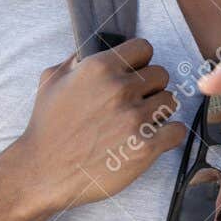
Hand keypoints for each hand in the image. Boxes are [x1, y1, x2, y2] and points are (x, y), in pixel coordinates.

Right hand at [13, 37, 187, 215]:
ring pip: (170, 101)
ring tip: (140, 123)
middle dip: (151, 87)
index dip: (140, 62)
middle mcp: (120, 89)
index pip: (144, 48)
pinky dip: (168, 135)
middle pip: (161, 74)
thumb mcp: (51, 80)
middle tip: (136, 103)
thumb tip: (91, 48)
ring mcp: (135, 118)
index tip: (134, 75)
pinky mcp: (145, 147)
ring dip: (159, 112)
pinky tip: (152, 140)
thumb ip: (75, 60)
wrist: (43, 172)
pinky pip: (177, 130)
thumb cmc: (46, 127)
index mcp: (99, 67)